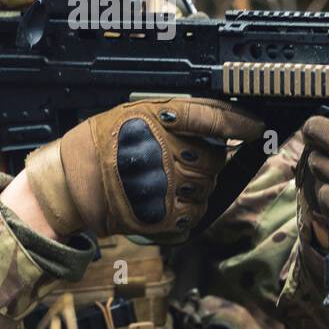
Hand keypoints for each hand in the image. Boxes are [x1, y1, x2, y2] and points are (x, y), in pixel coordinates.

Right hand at [23, 97, 263, 240]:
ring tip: (164, 179)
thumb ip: (178, 113)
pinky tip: (164, 198)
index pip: (214, 117)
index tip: (256, 127)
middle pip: (215, 156)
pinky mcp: (167, 217)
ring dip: (196, 183)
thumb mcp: (136, 111)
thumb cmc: (102, 143)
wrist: (73, 184)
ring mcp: (169, 187)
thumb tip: (221, 117)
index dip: (239, 123)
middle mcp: (169, 152)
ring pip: (208, 185)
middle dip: (205, 158)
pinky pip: (196, 211)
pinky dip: (186, 207)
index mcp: (160, 120)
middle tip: (177, 158)